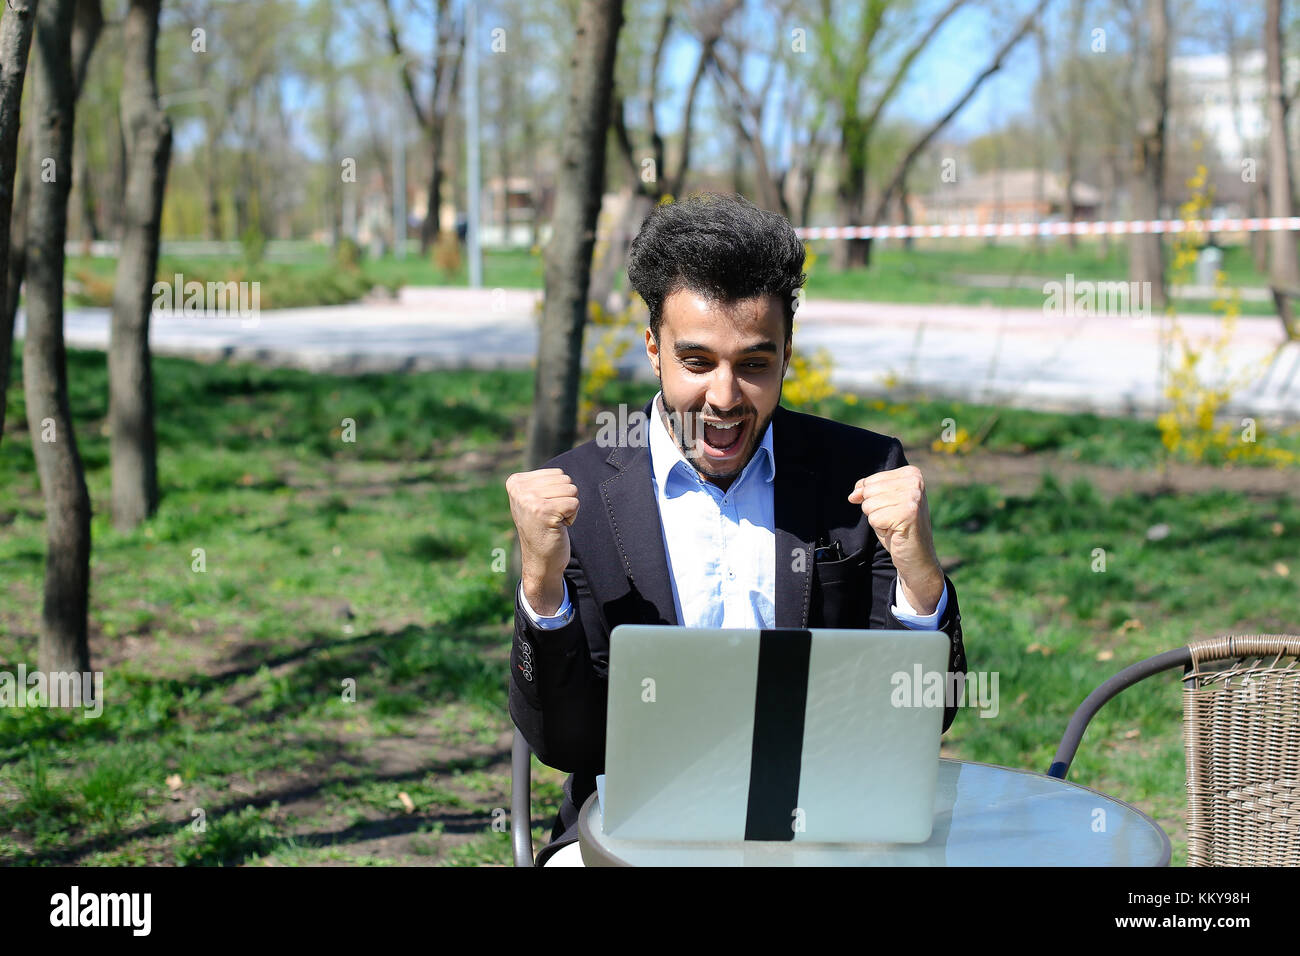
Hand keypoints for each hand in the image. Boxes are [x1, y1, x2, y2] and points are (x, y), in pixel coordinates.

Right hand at [506, 468, 577, 614]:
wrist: (540, 561)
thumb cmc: (542, 529)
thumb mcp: (534, 500)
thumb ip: (543, 482)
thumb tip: (567, 463)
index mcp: (515, 482)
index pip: (557, 473)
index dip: (558, 492)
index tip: (544, 510)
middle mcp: (519, 489)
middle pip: (565, 480)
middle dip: (564, 499)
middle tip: (550, 517)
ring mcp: (530, 500)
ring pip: (571, 490)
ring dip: (568, 508)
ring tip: (553, 521)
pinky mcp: (544, 511)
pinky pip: (574, 503)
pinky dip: (572, 517)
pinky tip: (557, 527)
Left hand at [847, 465, 943, 614]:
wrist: (916, 556)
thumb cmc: (898, 528)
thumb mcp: (882, 503)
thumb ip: (867, 491)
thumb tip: (852, 495)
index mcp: (911, 474)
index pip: (870, 481)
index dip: (873, 499)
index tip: (892, 509)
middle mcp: (915, 482)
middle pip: (869, 491)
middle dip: (875, 509)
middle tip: (893, 519)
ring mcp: (913, 497)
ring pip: (869, 504)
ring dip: (877, 519)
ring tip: (894, 525)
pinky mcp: (908, 513)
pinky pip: (874, 518)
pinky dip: (880, 529)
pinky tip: (895, 532)